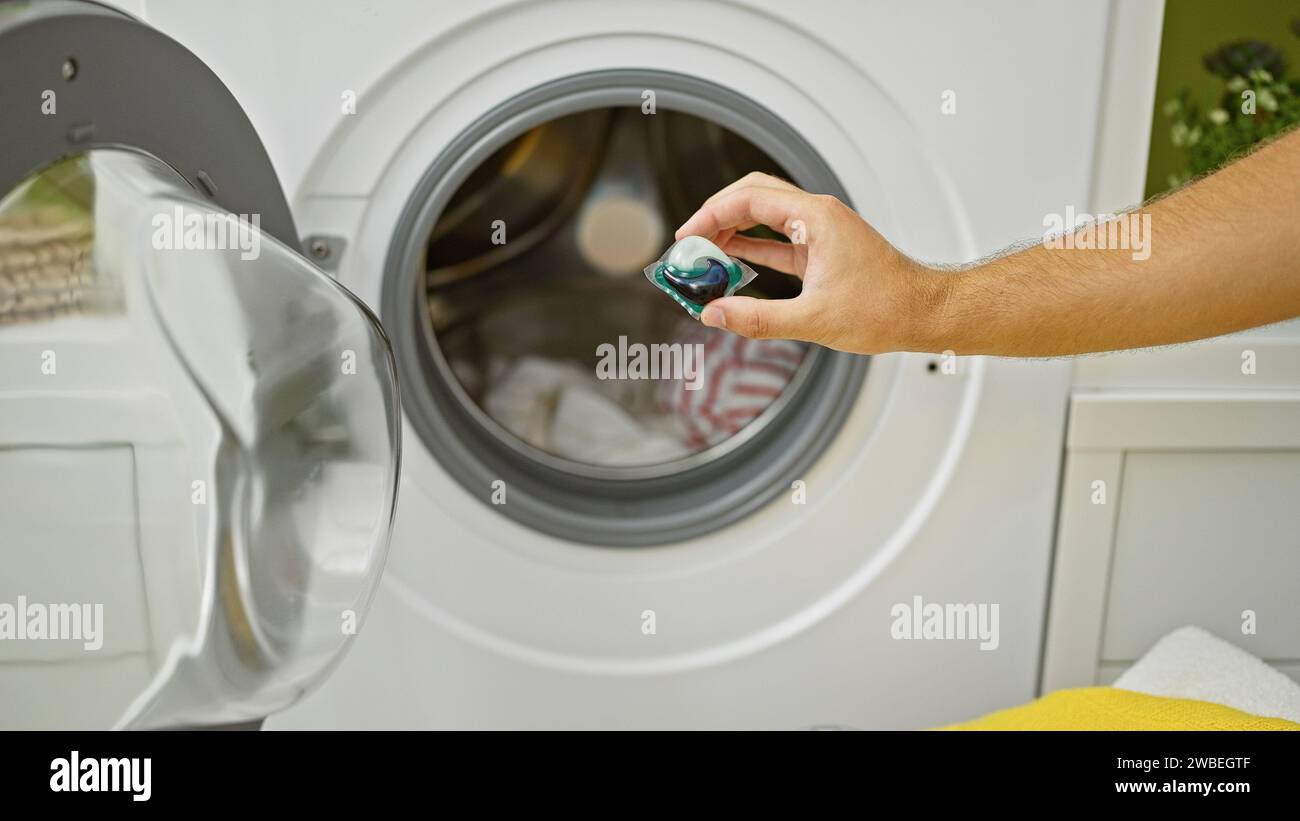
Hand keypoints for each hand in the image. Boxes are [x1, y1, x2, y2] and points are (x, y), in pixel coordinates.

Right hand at [675, 172, 946, 353]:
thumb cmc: (886, 309)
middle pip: (752, 195)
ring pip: (763, 214)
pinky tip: (732, 261)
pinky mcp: (822, 248)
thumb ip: (757, 318)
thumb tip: (714, 314)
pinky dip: (751, 246)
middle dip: (716, 215)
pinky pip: (777, 237)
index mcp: (815, 218)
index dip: (710, 216)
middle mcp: (817, 215)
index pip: (748, 199)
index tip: (687, 238)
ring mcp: (820, 229)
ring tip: (704, 254)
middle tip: (690, 243)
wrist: (925, 313)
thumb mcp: (813, 319)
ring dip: (732, 230)